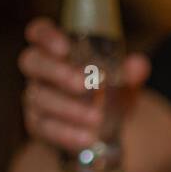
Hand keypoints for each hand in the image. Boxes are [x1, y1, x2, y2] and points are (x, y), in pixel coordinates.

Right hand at [18, 18, 149, 153]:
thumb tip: (138, 65)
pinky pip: (46, 128)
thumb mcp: (123, 83)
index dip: (45, 36)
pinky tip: (87, 138)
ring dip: (69, 108)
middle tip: (85, 84)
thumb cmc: (107, 94)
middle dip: (57, 72)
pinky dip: (67, 134)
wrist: (103, 131)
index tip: (64, 47)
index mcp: (57, 51)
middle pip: (32, 62)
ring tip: (96, 118)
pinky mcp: (38, 125)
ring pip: (40, 98)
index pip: (39, 32)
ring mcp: (36, 97)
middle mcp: (40, 71)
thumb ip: (130, 73)